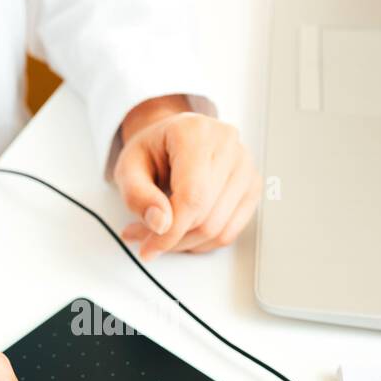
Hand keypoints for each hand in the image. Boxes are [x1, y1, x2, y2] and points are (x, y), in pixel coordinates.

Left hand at [113, 95, 261, 259]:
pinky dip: (202, 242)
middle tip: (146, 240)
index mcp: (195, 133)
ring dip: (185, 242)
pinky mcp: (252, 186)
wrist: (171, 140)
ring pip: (218, 230)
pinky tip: (183, 232)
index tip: (149, 248)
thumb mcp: (128, 168)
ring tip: (161, 234)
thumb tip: (161, 224)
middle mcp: (227, 145)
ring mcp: (245, 166)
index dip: (171, 231)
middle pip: (206, 217)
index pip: (193, 196)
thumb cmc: (152, 151)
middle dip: (173, 239)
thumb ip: (138, 195)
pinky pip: (229, 232)